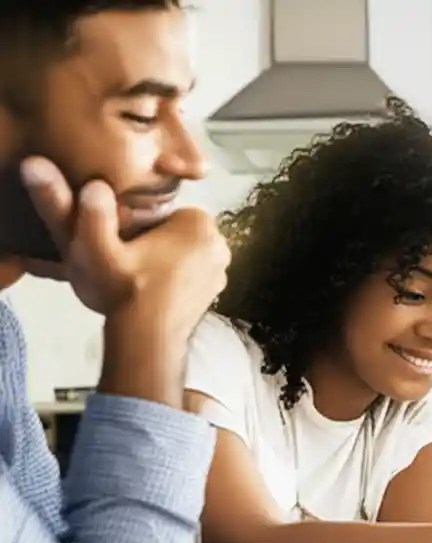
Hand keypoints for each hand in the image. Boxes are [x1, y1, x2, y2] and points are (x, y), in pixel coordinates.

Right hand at [20, 156, 227, 332]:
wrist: (148, 340)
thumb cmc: (122, 291)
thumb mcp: (95, 248)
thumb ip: (87, 212)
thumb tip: (77, 180)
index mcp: (200, 222)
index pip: (164, 209)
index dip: (138, 223)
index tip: (122, 241)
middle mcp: (220, 244)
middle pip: (175, 230)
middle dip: (154, 239)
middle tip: (127, 259)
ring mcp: (221, 271)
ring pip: (183, 252)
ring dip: (164, 259)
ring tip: (137, 277)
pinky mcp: (216, 293)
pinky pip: (190, 274)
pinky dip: (175, 279)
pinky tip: (152, 291)